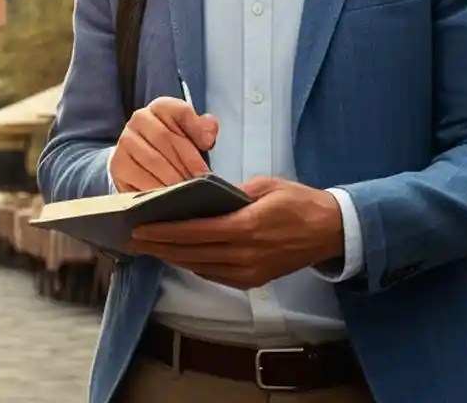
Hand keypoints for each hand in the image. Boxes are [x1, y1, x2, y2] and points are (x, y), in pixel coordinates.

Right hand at [110, 97, 216, 191]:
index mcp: (161, 108)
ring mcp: (126, 141)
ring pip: (154, 160)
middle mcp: (140, 119)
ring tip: (187, 191)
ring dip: (174, 178)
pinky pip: (140, 178)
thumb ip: (203, 130)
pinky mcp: (118, 164)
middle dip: (187, 162)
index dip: (197, 128)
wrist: (139, 162)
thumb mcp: (190, 135)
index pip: (181, 111)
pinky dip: (158, 189)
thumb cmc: (171, 148)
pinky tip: (168, 196)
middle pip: (167, 138)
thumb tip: (208, 136)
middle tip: (201, 180)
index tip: (208, 146)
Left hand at [128, 177, 343, 289]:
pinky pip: (214, 275)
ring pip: (200, 267)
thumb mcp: (264, 186)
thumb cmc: (298, 202)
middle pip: (192, 252)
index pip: (196, 231)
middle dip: (160, 246)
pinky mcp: (253, 281)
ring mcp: (249, 272)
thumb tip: (196, 195)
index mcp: (248, 226)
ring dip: (173, 258)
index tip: (141, 227)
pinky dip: (193, 265)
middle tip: (135, 239)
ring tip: (150, 248)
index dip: (165, 231)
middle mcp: (246, 254)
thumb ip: (229, 193)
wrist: (331, 231)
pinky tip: (178, 256)